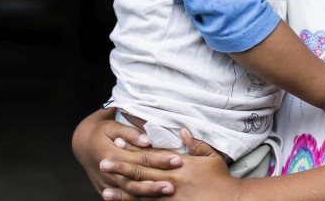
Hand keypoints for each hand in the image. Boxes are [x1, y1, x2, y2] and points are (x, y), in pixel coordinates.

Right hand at [72, 109, 177, 196]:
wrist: (81, 143)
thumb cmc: (101, 131)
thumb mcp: (112, 126)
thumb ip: (130, 134)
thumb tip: (148, 141)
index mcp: (112, 154)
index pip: (139, 159)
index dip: (159, 160)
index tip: (177, 160)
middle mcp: (109, 172)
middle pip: (135, 180)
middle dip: (155, 183)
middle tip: (173, 185)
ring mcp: (106, 184)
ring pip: (129, 192)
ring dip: (148, 194)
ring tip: (166, 193)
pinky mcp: (105, 190)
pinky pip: (122, 198)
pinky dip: (135, 199)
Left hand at [100, 128, 238, 200]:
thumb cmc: (222, 179)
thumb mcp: (213, 157)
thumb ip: (196, 143)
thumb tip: (182, 130)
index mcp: (179, 164)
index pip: (152, 154)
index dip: (134, 148)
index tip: (118, 142)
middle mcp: (171, 180)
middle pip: (142, 172)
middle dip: (121, 167)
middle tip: (103, 162)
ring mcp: (169, 197)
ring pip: (141, 194)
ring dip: (122, 192)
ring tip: (105, 189)